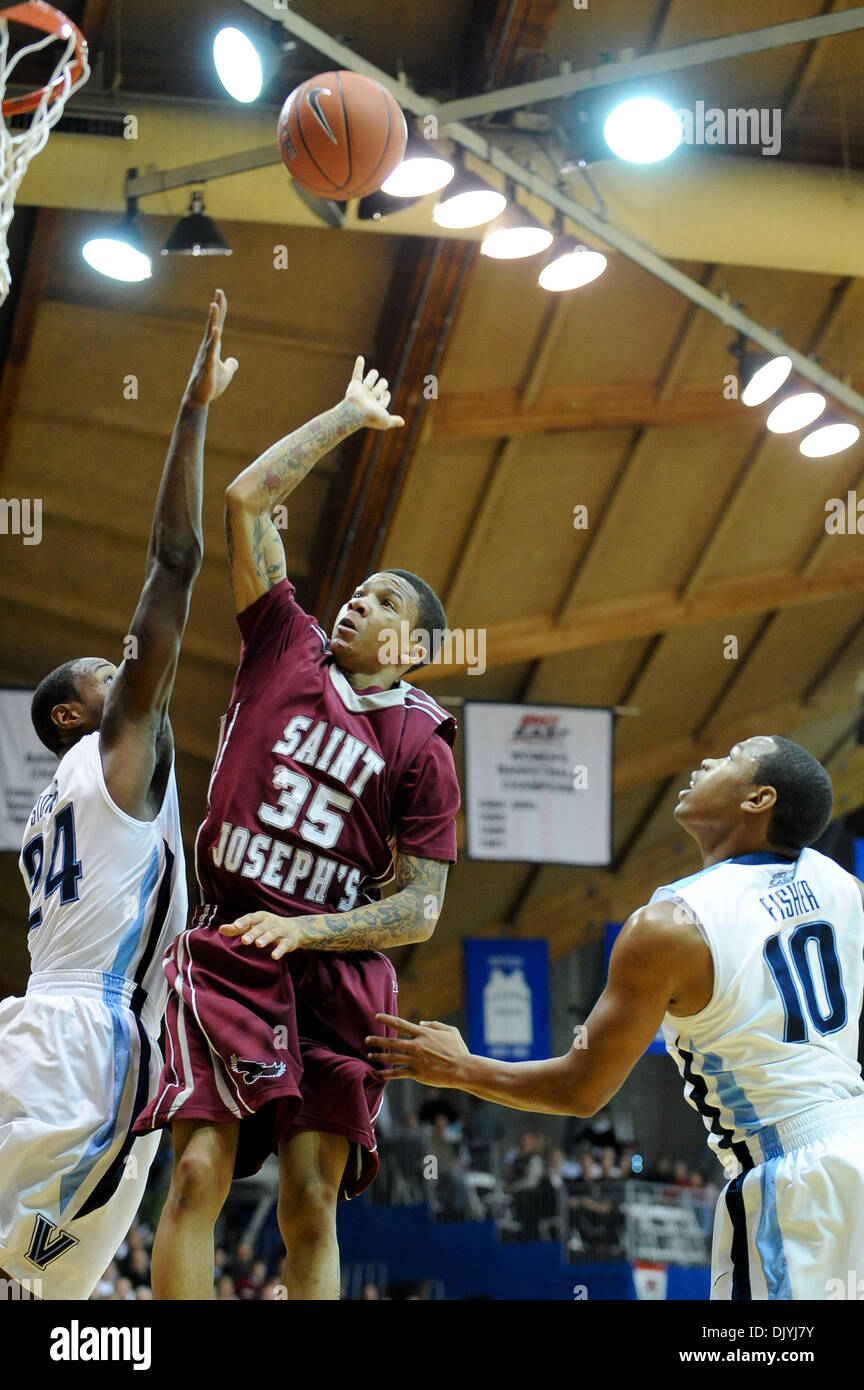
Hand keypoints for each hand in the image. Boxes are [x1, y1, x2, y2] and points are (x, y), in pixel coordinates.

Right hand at [185, 290, 238, 405]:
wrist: (199, 399)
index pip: (218, 324)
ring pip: (210, 334)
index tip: (221, 295)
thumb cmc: (211, 385)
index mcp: (213, 347)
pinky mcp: (207, 365)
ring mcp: (206, 355)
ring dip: (213, 320)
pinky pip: (211, 351)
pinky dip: (214, 340)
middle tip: (219, 291)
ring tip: (214, 305)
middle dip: (217, 308)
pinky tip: (216, 331)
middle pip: (214, 324)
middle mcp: (208, 347)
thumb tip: (234, 360)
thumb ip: (231, 365)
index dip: (221, 311)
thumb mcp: (226, 374)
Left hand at [219, 911, 304, 959]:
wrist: (296, 929)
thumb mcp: (254, 925)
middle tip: (244, 940)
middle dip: (253, 933)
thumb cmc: (269, 926)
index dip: (243, 921)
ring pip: (272, 933)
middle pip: (261, 927)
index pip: (251, 918)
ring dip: (266, 938)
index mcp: (261, 917)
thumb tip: (220, 929)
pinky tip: (274, 956)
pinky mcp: (289, 941)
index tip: (235, 926)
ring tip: (258, 944)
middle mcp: (271, 922)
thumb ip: (238, 928)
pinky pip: (284, 945)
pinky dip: (280, 950)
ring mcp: (281, 931)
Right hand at [342, 356, 404, 430]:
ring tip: (375, 373)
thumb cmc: (370, 417)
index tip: (387, 394)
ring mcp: (361, 392)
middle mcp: (368, 399)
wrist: (356, 412)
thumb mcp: (385, 421)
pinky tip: (360, 358)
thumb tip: (403, 423)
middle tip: (383, 383)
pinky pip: (357, 374)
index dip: (386, 397)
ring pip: (369, 381)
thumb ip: (393, 421)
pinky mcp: (354, 386)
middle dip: (381, 385)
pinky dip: (359, 366)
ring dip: (372, 376)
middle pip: (377, 389)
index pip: (383, 399)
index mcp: (375, 407)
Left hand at [366, 1013, 469, 1084]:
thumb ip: (434, 1024)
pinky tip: (378, 1073)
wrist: (461, 1068)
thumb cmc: (458, 1049)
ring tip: (369, 1056)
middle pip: (392, 1042)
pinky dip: (387, 1073)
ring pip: (392, 1057)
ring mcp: (415, 1060)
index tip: (376, 1016)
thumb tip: (420, 1023)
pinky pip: (398, 1073)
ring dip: (379, 1056)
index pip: (400, 1024)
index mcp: (423, 1034)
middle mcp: (416, 1045)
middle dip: (377, 1040)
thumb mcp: (450, 1031)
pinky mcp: (416, 1073)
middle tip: (366, 1040)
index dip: (387, 1019)